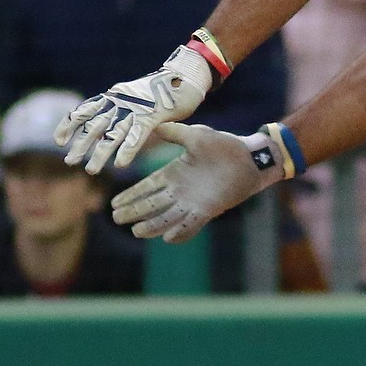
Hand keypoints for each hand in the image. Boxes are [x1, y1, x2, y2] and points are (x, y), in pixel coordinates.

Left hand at [56, 46, 212, 173]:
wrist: (188, 76)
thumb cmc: (163, 91)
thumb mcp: (135, 98)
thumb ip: (120, 112)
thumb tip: (105, 130)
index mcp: (115, 96)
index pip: (85, 109)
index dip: (70, 124)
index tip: (59, 141)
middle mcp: (121, 101)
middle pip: (96, 124)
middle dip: (81, 144)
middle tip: (69, 162)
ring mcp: (137, 107)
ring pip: (114, 133)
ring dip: (101, 153)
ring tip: (91, 170)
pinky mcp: (154, 113)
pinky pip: (138, 133)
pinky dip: (128, 149)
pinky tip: (120, 163)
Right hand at [110, 122, 283, 241]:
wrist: (250, 158)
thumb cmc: (224, 145)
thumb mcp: (196, 135)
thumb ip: (174, 133)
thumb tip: (154, 126)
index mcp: (174, 173)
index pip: (147, 187)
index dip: (131, 195)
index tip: (114, 203)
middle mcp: (180, 190)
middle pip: (151, 204)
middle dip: (134, 211)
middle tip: (117, 218)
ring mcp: (193, 202)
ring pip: (166, 217)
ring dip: (152, 225)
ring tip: (137, 231)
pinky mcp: (208, 210)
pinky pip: (191, 225)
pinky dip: (180, 233)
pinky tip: (167, 238)